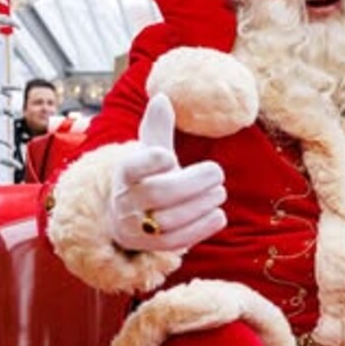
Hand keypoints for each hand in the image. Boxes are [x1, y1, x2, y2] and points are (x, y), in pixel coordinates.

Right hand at [109, 94, 227, 252]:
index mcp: (125, 173)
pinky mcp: (152, 248)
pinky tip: (218, 213)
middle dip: (191, 183)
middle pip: (157, 193)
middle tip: (217, 173)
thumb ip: (157, 128)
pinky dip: (201, 228)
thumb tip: (163, 97)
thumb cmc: (146, 178)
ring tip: (219, 192)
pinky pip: (177, 241)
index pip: (131, 167)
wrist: (127, 218)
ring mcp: (138, 227)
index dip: (148, 162)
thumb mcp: (149, 151)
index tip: (169, 155)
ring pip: (169, 220)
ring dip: (200, 204)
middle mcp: (126, 201)